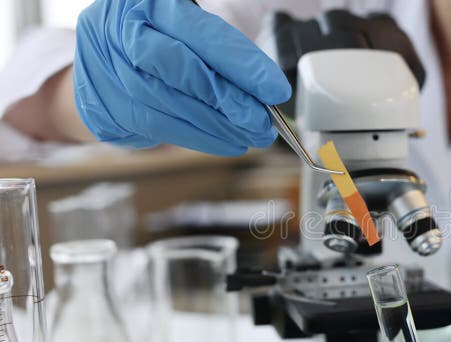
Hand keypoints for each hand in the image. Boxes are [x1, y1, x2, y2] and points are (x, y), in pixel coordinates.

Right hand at [74, 0, 290, 155]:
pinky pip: (160, 127)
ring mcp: (108, 70)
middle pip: (184, 69)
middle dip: (228, 99)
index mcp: (149, 3)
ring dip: (219, 126)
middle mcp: (122, 30)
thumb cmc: (158, 39)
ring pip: (172, 103)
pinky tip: (229, 143)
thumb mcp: (185, 26)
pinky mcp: (106, 106)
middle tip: (262, 121)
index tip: (274, 89)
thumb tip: (264, 91)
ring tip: (252, 135)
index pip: (202, 33)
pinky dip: (200, 138)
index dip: (241, 63)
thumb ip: (220, 50)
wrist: (100, 62)